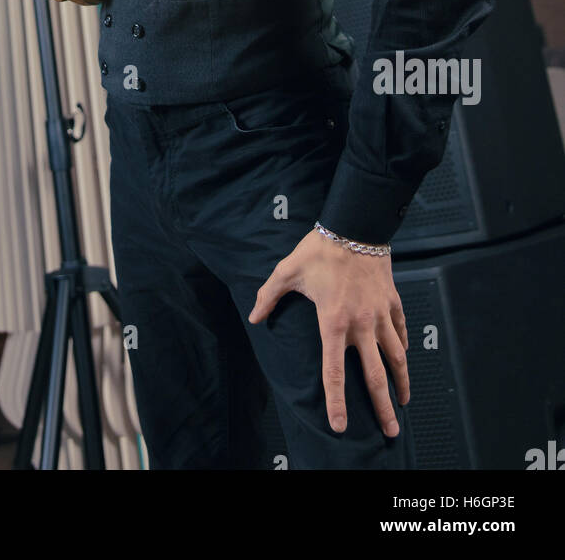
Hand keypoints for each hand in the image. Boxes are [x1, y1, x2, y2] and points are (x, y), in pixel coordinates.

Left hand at [248, 227, 409, 437]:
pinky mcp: (392, 302)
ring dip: (402, 382)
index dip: (336, 402)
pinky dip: (403, 347)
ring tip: (404, 402)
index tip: (340, 426)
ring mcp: (380, 314)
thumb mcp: (288, 271)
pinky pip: (401, 330)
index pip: (334, 372)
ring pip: (397, 357)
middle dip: (383, 407)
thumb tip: (254, 316)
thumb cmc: (320, 249)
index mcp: (333, 322)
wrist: (355, 225)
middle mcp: (361, 325)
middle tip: (390, 431)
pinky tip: (403, 358)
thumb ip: (269, 296)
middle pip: (375, 375)